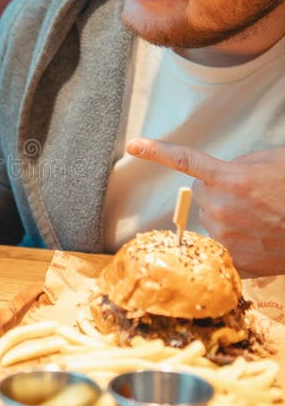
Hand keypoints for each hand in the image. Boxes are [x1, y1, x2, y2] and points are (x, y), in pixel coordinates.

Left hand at [126, 138, 284, 275]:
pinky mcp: (236, 260)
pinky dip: (236, 241)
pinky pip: (223, 245)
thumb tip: (222, 176)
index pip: (185, 161)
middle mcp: (221, 209)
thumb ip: (239, 166)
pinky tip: (257, 237)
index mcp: (229, 179)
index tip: (134, 145)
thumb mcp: (271, 163)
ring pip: (212, 221)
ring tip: (260, 218)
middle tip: (251, 196)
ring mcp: (227, 238)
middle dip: (219, 193)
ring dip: (228, 218)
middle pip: (203, 196)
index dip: (157, 152)